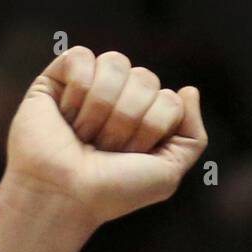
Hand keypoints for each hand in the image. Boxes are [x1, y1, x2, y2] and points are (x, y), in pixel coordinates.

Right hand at [3, 47, 207, 228]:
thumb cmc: (114, 190)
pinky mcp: (58, 77)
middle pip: (146, 79)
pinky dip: (77, 91)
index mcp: (148, 118)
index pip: (169, 99)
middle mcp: (122, 98)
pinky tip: (66, 115)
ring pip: (116, 63)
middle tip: (105, 148)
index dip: (153, 129)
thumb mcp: (167, 174)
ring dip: (102, 107)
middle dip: (128, 120)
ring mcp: (91, 85)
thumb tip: (189, 90)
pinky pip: (82, 57)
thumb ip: (193, 137)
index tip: (131, 156)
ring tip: (83, 134)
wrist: (65, 194)